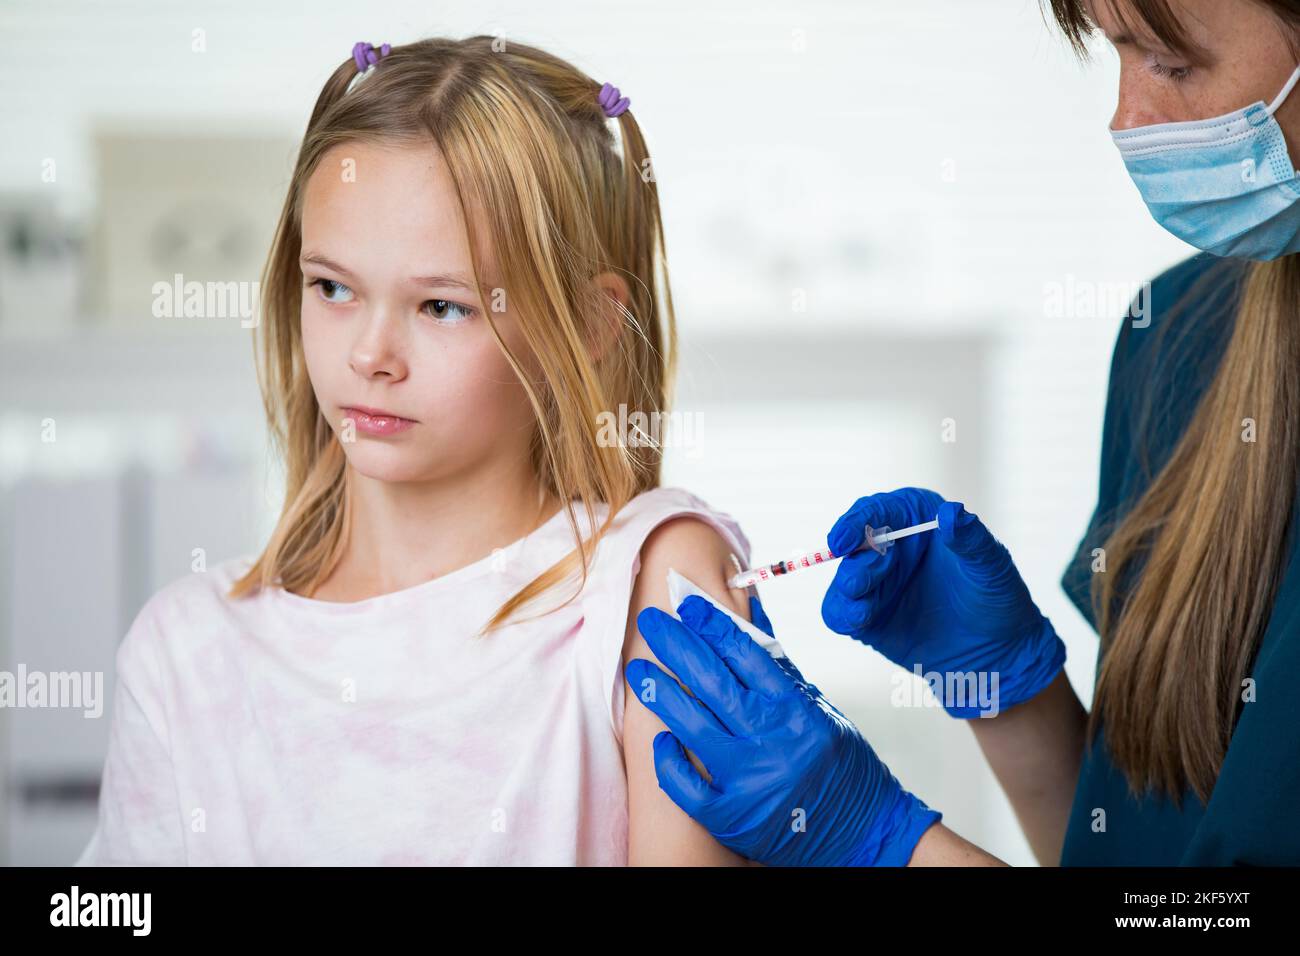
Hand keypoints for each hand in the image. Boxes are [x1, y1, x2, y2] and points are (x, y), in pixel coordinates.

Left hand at [625, 594, 940, 865]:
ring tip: (638, 669)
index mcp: (797, 710)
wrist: (866, 835)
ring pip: (692, 726)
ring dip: (661, 693)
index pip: (746, 655)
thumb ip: (782, 674)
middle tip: (650, 622)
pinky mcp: (732, 817)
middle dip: (676, 646)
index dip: (712, 625)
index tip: (687, 605)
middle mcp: (772, 741)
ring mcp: (749, 781)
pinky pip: (686, 785)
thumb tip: (750, 622)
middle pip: (712, 682)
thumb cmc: (844, 768)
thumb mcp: (822, 712)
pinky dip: (668, 760)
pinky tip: (661, 738)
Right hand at [821, 487, 1065, 716]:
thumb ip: (971, 540)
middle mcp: (891, 548)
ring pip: (842, 579)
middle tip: (860, 584)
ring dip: (845, 592)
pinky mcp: (868, 616)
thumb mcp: (991, 567)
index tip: (842, 541)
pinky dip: (842, 614)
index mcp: (917, 521)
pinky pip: (840, 611)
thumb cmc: (998, 600)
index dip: (854, 523)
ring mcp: (877, 582)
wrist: (998, 654)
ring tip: (864, 613)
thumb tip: (951, 513)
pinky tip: (858, 621)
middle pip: (853, 545)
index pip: (877, 511)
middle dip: (854, 564)